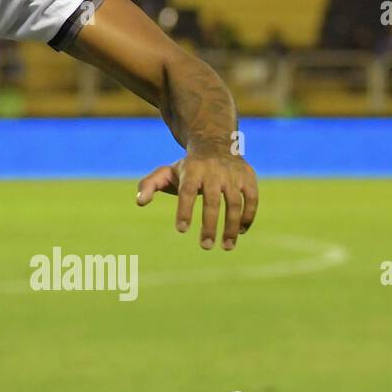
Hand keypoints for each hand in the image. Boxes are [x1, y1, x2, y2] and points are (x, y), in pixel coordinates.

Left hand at [135, 149, 257, 250]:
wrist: (216, 144)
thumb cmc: (187, 167)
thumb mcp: (165, 172)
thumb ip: (149, 185)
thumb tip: (139, 202)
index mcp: (191, 170)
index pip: (186, 191)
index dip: (184, 210)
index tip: (181, 230)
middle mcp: (213, 172)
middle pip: (211, 200)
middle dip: (209, 226)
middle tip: (206, 247)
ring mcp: (233, 174)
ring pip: (234, 203)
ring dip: (231, 227)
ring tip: (226, 247)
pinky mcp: (248, 178)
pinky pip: (252, 199)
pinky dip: (248, 217)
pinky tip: (240, 232)